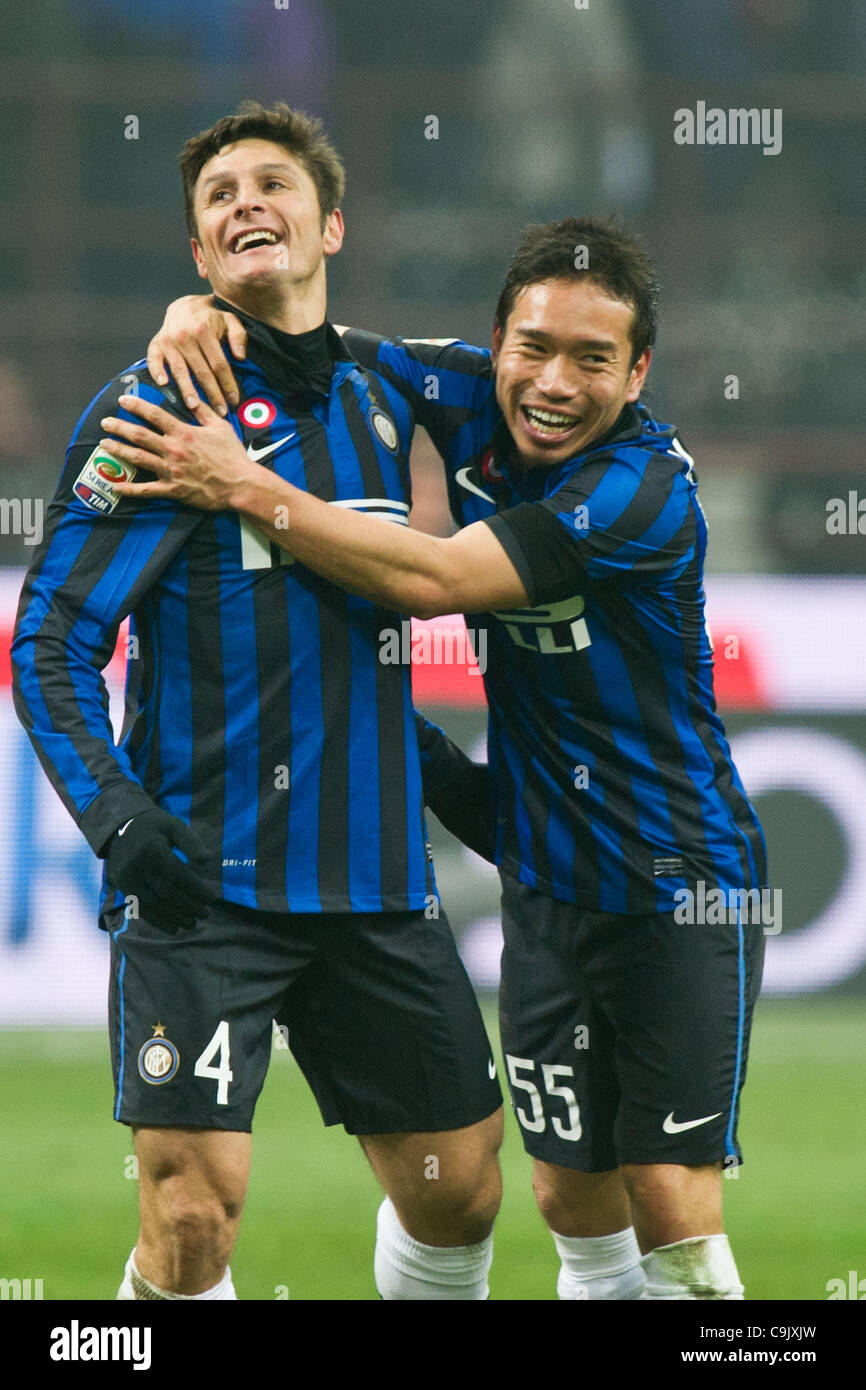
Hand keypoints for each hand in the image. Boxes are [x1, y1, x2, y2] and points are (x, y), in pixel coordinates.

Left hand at [101, 394, 256, 509]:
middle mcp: (173, 449)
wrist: (240, 484)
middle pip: (139, 435)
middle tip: (105, 423)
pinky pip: (146, 490)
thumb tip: (191, 397)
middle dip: (119, 427)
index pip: (154, 415)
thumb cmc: (233, 455)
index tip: (123, 400)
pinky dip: (129, 489)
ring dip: (119, 450)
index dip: (136, 406)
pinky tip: (115, 486)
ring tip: (104, 444)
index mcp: (184, 432)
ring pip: (138, 458)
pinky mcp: (173, 490)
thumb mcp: (220, 427)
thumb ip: (203, 411)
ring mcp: (171, 471)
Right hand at [106, 808, 217, 932]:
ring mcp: (127, 879)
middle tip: (205, 914)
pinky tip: (173, 928)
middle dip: (188, 906)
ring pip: (154, 904)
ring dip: (175, 917)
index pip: (178, 874)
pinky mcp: (123, 888)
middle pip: (166, 892)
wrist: (120, 828)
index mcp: (152, 849)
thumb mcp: (174, 825)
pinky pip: (141, 909)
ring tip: (192, 923)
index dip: (196, 889)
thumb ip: (191, 842)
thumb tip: (206, 861)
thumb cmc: (155, 827)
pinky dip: (158, 921)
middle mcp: (137, 866)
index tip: (212, 900)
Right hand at [147, 295, 246, 415]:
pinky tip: (163, 385)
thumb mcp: (230, 320)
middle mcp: (185, 336)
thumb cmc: (211, 318)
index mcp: (204, 331)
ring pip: (180, 370)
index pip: (219, 364)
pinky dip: (157, 372)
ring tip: (195, 407)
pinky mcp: (156, 344)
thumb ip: (238, 336)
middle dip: (212, 394)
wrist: (185, 306)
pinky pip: (154, 360)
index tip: (234, 400)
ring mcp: (169, 340)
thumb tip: (240, 357)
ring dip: (187, 390)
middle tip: (220, 411)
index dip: (227, 383)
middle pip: (201, 371)